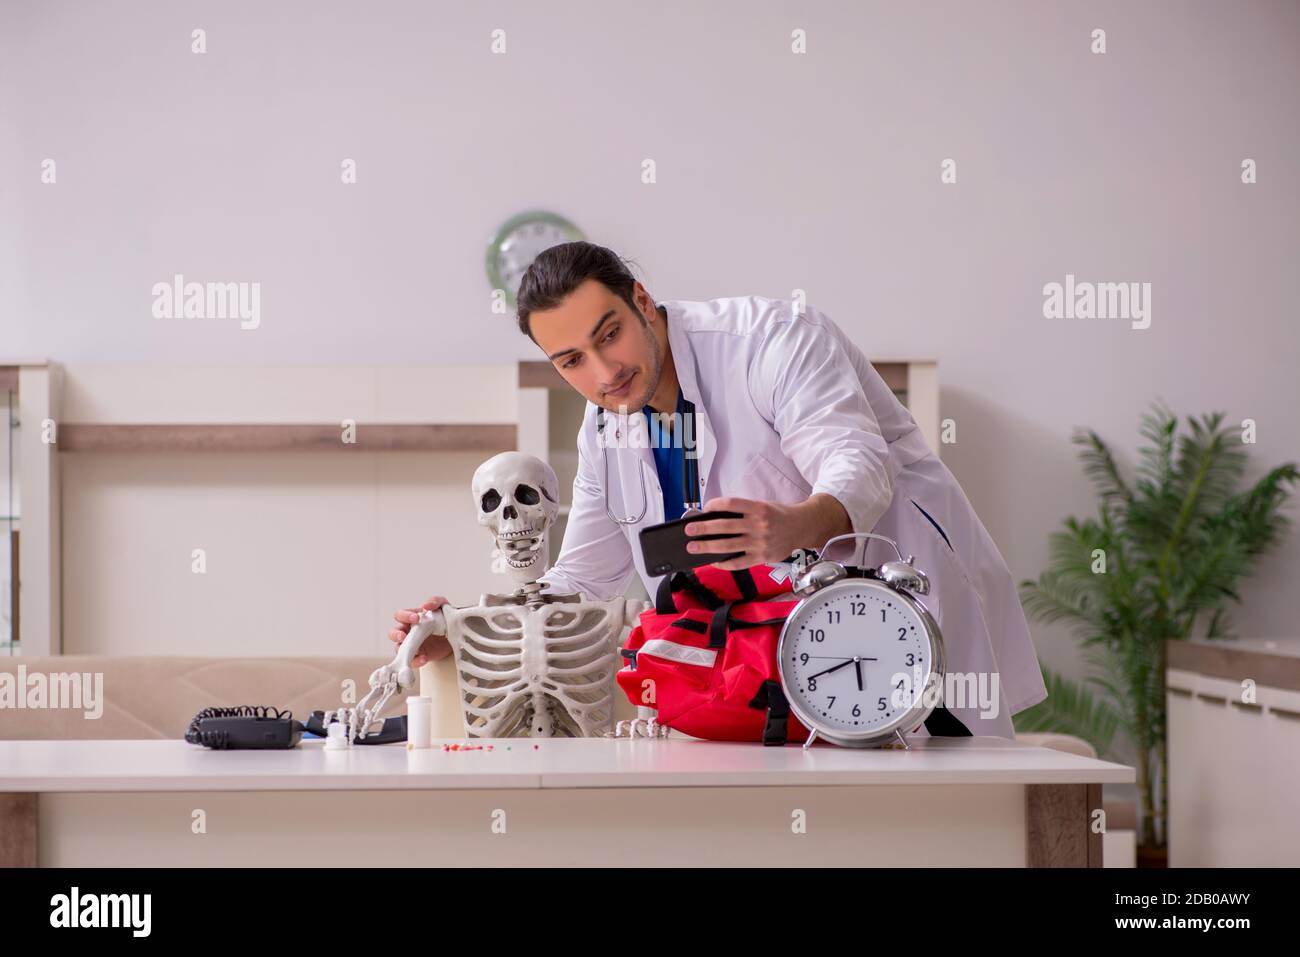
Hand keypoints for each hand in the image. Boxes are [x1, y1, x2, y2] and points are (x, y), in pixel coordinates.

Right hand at [388, 596, 452, 666]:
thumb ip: (435, 601)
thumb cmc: (445, 618)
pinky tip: (424, 658)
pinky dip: (416, 661)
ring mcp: (411, 644)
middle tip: (404, 636)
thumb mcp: (443, 606)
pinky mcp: (417, 655)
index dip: (404, 616)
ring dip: (403, 650)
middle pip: (393, 632)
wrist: (456, 635)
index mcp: (411, 618)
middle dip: (396, 634)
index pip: (400, 615)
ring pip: (398, 648)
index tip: (416, 618)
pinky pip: (411, 660)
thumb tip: (426, 605)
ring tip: (416, 650)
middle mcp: (407, 631)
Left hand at [683, 494, 853, 571]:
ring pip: (728, 546)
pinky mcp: (761, 557)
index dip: (714, 505)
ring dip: (708, 547)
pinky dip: (724, 563)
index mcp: (758, 508)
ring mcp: (760, 542)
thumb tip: (715, 518)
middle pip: (725, 526)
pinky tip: (713, 561)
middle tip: (689, 530)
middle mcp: (759, 525)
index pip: (731, 504)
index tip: (704, 509)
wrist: (802, 527)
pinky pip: (738, 563)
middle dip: (703, 529)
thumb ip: (743, 511)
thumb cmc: (778, 515)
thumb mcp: (762, 505)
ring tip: (693, 547)